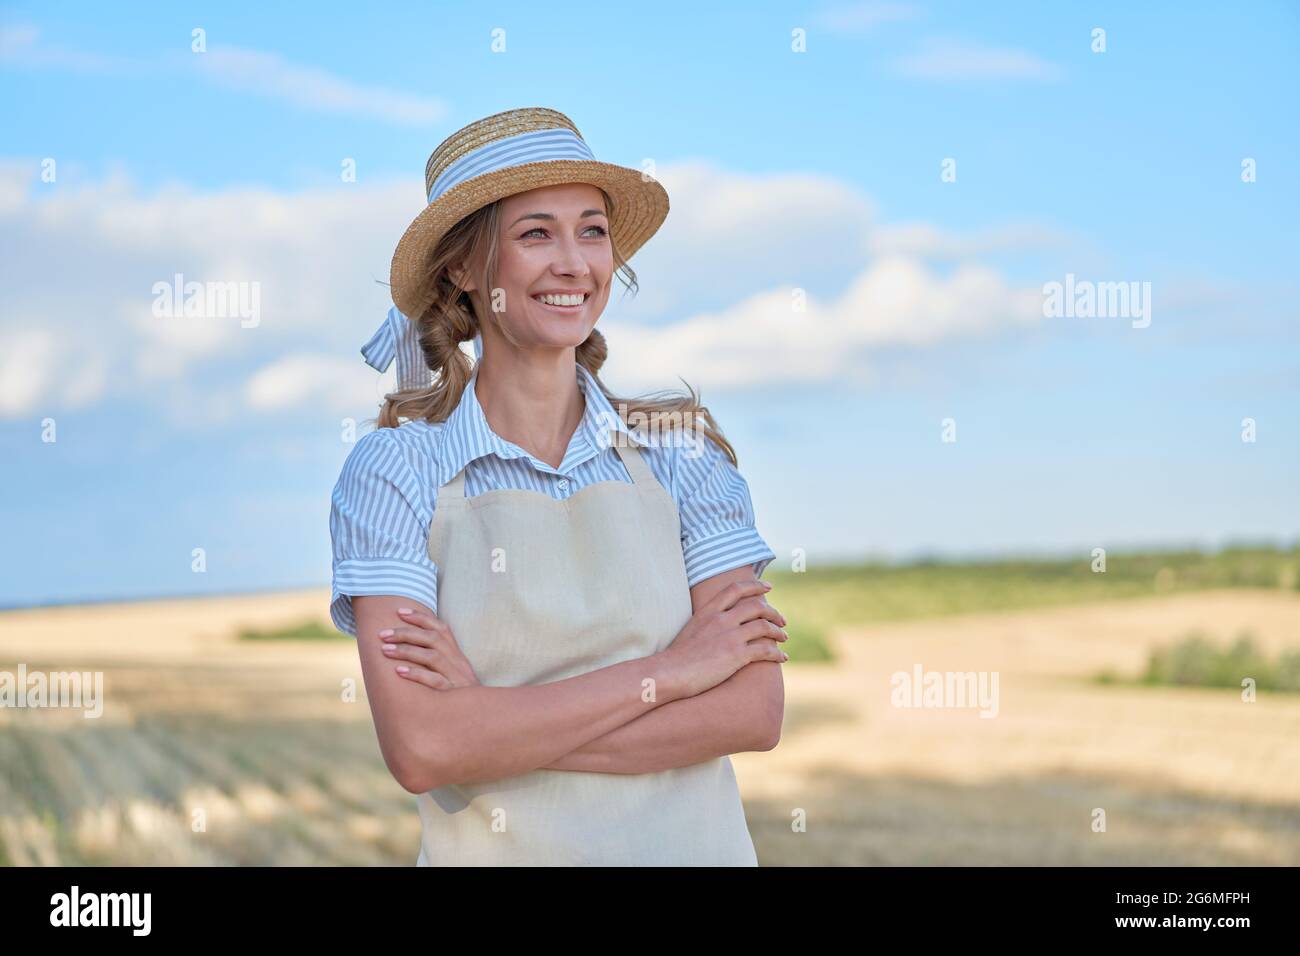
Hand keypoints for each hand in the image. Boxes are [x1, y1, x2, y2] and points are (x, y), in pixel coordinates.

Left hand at [378, 607, 481, 689]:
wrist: (481, 716)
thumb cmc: (460, 696)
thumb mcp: (453, 674)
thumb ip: (436, 660)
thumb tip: (408, 647)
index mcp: (457, 655)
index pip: (440, 628)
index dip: (421, 617)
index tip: (399, 612)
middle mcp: (458, 662)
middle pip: (433, 639)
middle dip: (406, 633)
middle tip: (383, 634)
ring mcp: (457, 678)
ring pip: (432, 657)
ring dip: (406, 651)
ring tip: (385, 650)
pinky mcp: (453, 694)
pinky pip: (435, 681)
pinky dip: (416, 674)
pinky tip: (399, 671)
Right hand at [657, 580, 787, 699]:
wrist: (669, 673)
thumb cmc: (676, 657)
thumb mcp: (690, 630)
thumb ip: (706, 623)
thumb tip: (716, 626)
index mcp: (709, 611)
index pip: (735, 589)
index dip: (755, 586)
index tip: (768, 587)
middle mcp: (721, 619)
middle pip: (756, 606)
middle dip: (773, 612)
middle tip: (782, 620)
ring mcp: (730, 636)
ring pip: (764, 626)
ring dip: (778, 632)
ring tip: (784, 637)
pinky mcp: (736, 655)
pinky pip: (765, 650)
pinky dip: (777, 653)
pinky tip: (782, 658)